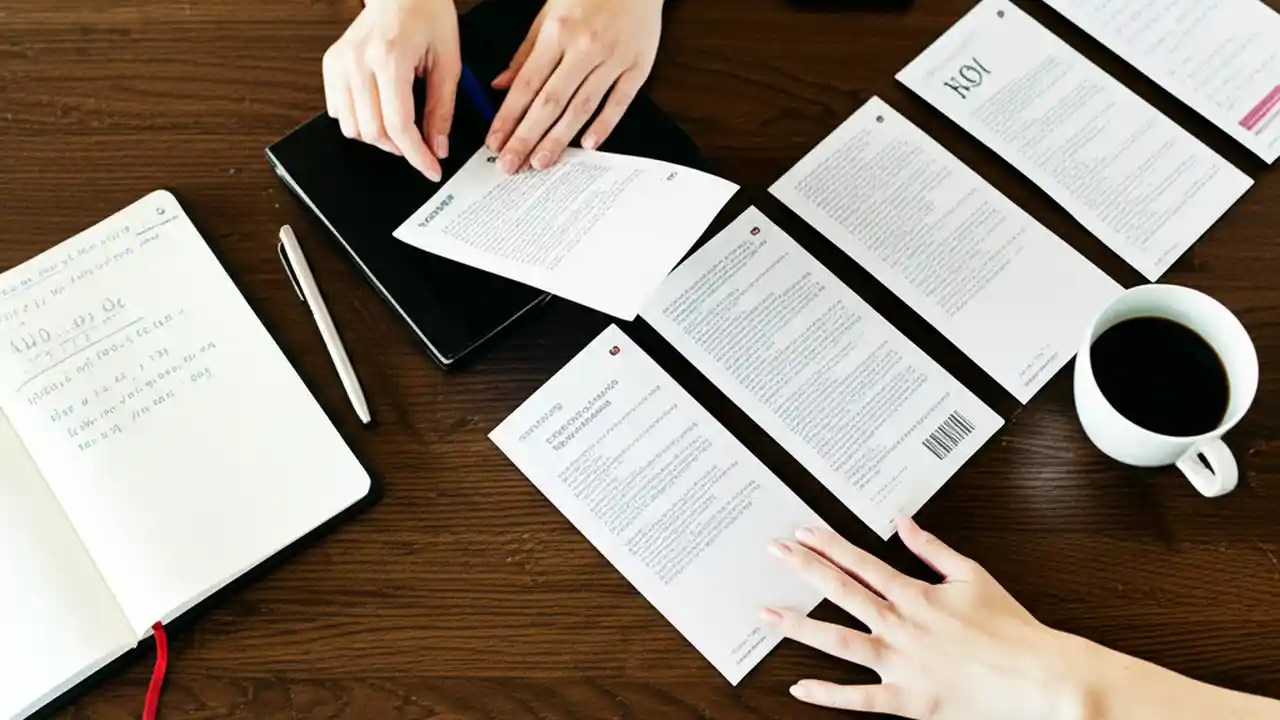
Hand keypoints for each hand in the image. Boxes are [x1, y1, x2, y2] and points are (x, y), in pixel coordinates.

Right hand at [323, 0, 460, 180]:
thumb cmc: (427, 15)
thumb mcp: (448, 63)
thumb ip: (442, 109)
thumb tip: (438, 147)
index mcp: (390, 57)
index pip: (399, 125)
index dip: (417, 155)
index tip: (431, 169)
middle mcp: (358, 61)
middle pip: (373, 132)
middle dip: (401, 148)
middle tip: (420, 145)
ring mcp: (340, 63)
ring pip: (352, 128)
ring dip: (379, 137)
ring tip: (400, 125)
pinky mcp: (330, 64)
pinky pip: (337, 112)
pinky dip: (359, 121)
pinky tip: (378, 110)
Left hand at [486, 0, 663, 172]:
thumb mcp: (549, 13)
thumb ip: (525, 52)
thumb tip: (502, 86)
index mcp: (558, 33)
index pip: (527, 84)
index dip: (508, 117)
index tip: (495, 141)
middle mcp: (585, 47)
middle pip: (550, 102)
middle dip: (527, 137)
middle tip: (511, 164)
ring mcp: (613, 59)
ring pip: (581, 107)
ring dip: (559, 139)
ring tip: (541, 162)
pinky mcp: (638, 66)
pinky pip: (619, 101)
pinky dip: (604, 125)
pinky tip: (587, 144)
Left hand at [763, 519, 1094, 719]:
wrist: (1038, 677)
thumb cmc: (1010, 628)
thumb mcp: (972, 576)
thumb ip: (932, 549)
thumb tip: (903, 523)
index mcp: (916, 595)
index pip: (861, 563)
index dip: (828, 546)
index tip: (801, 533)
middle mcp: (901, 625)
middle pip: (841, 592)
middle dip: (804, 569)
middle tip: (773, 553)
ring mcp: (901, 663)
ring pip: (839, 642)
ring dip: (799, 627)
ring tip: (766, 615)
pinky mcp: (908, 701)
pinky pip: (860, 699)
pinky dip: (827, 694)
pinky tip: (798, 686)